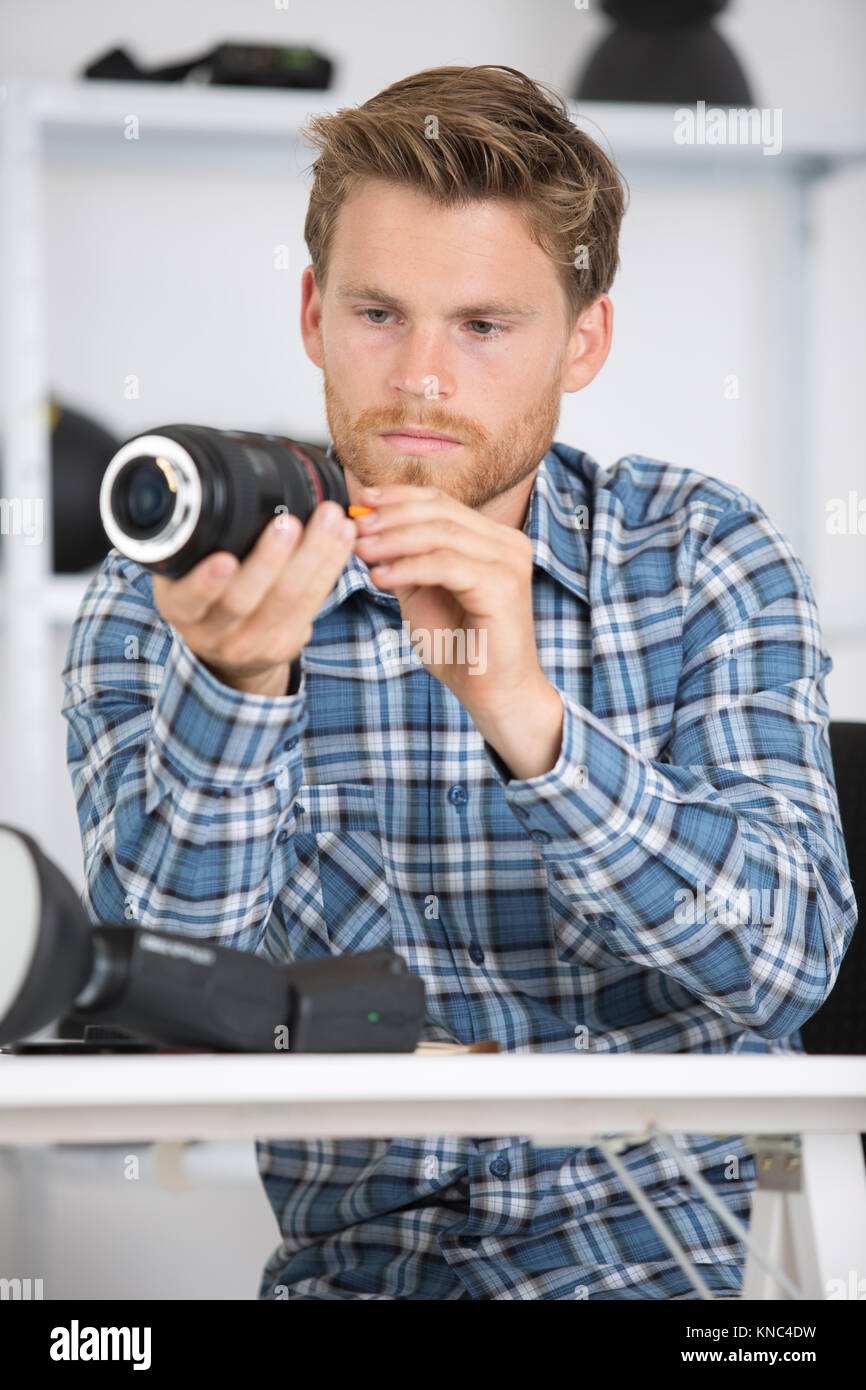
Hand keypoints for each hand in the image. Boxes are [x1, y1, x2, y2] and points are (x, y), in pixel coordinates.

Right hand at [151, 502, 355, 695]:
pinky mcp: (283, 646)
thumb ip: (196, 541)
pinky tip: (342, 537)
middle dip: (270, 558)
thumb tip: (225, 472)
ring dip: (314, 555)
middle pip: (243, 599)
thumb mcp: (183, 572)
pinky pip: (312, 603)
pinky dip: (331, 565)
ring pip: (287, 600)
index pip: (190, 599)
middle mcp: (210, 632)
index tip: (224, 559)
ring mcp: (249, 644)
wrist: (225, 651)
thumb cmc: (207, 596)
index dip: (206, 582)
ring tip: (329, 519)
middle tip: (289, 522)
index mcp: (179, 607)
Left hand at [351, 483, 550, 722]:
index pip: (441, 502)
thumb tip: (368, 528)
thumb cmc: (462, 648)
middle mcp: (507, 543)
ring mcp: (508, 562)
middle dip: (391, 516)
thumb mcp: (423, 592)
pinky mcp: (503, 587)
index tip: (360, 501)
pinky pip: (445, 565)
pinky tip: (380, 577)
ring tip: (361, 551)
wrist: (493, 693)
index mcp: (492, 539)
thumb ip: (405, 559)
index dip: (398, 497)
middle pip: (441, 510)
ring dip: (394, 540)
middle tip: (356, 528)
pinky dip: (408, 567)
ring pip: (442, 533)